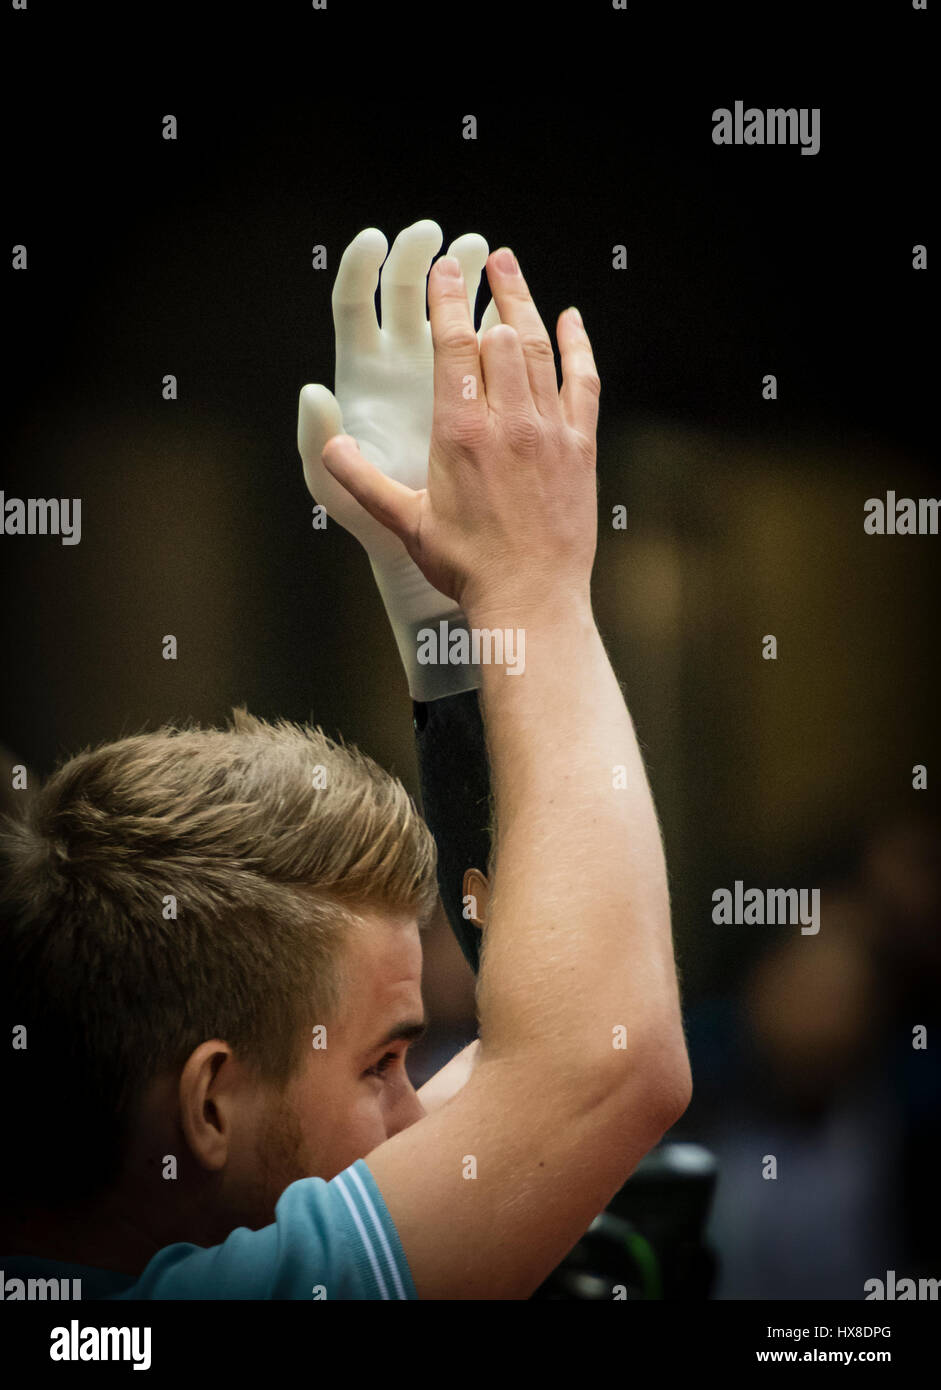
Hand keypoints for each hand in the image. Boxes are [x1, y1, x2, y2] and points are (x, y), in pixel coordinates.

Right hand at [319, 247, 600, 622]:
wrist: (531, 599)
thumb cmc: (465, 566)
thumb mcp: (405, 523)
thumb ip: (363, 480)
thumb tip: (329, 445)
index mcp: (460, 434)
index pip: (454, 348)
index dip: (449, 301)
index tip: (445, 268)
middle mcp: (508, 423)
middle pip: (501, 336)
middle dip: (492, 290)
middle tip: (485, 257)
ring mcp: (549, 432)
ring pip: (540, 351)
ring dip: (527, 306)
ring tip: (514, 272)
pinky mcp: (581, 448)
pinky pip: (583, 383)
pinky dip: (578, 347)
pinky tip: (572, 320)